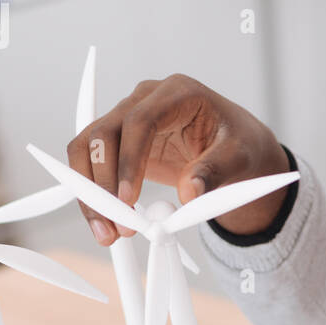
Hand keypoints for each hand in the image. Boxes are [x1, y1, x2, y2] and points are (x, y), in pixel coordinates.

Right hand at [66, 74, 289, 244]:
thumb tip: (189, 193)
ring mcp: (126, 118)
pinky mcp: (118, 142)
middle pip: (103, 134)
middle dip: (102, 183)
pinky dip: (93, 195)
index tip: (129, 199)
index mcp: (177, 93)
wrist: (232, 146)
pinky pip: (92, 165)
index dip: (129, 160)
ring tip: (107, 231)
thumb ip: (214, 171)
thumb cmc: (238, 143)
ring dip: (89, 193)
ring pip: (87, 149)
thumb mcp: (238, 156)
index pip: (140, 121)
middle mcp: (144, 100)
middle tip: (117, 224)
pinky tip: (105, 223)